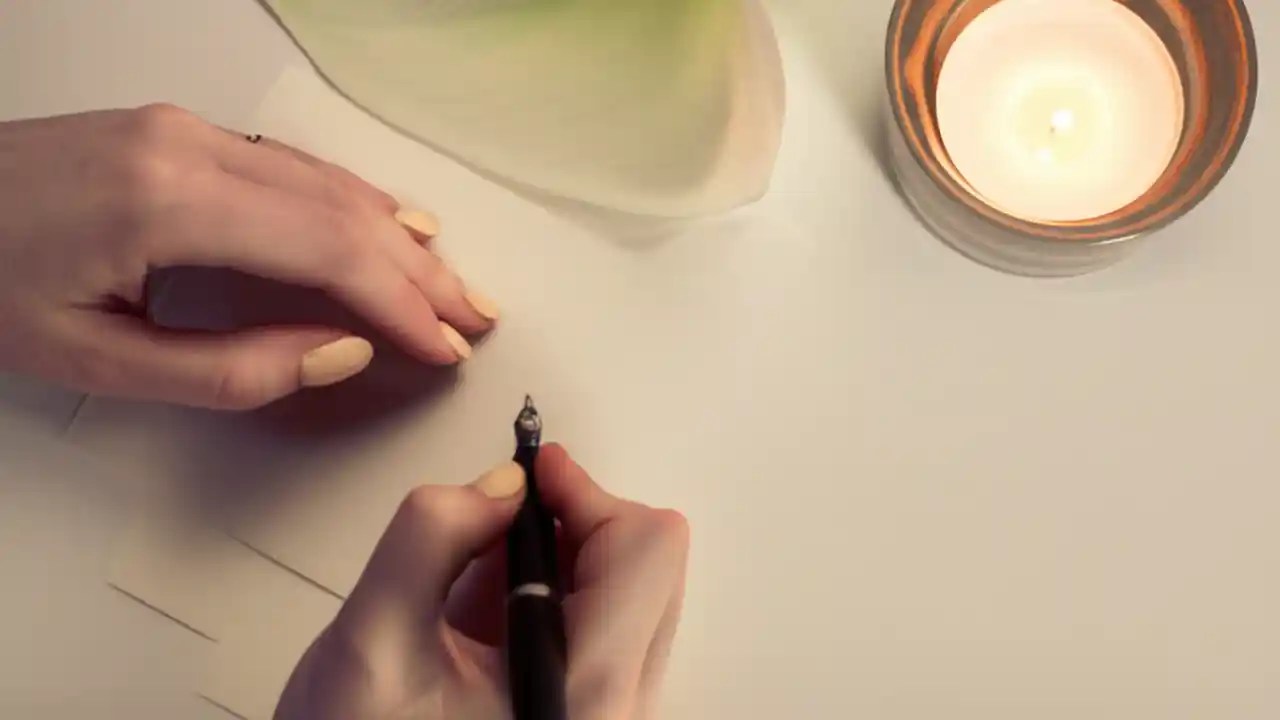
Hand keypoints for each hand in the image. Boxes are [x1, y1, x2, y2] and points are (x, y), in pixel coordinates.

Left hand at [0, 105, 497, 408]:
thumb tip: (337, 351)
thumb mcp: (98, 358)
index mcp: (169, 202)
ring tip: (450, 282)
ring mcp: (186, 132)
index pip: (328, 250)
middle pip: (343, 210)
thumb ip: (230, 369)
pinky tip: (389, 221)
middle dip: (420, 271)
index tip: (445, 345)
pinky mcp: (179, 134)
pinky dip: (352, 202)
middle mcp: (189, 149)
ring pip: (326, 182)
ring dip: (398, 236)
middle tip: (475, 318)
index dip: (400, 303)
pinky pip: (293, 166)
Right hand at [276, 444, 689, 719]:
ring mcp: (617, 715)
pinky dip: (564, 594)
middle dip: (579, 522)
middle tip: (503, 516)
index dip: (587, 493)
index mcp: (583, 692)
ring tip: (486, 576)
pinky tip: (494, 612)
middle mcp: (621, 708)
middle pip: (652, 566)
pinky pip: (612, 627)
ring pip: (637, 594)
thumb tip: (504, 483)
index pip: (644, 551)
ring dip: (570, 558)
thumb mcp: (369, 638)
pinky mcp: (601, 714)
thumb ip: (431, 538)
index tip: (530, 477)